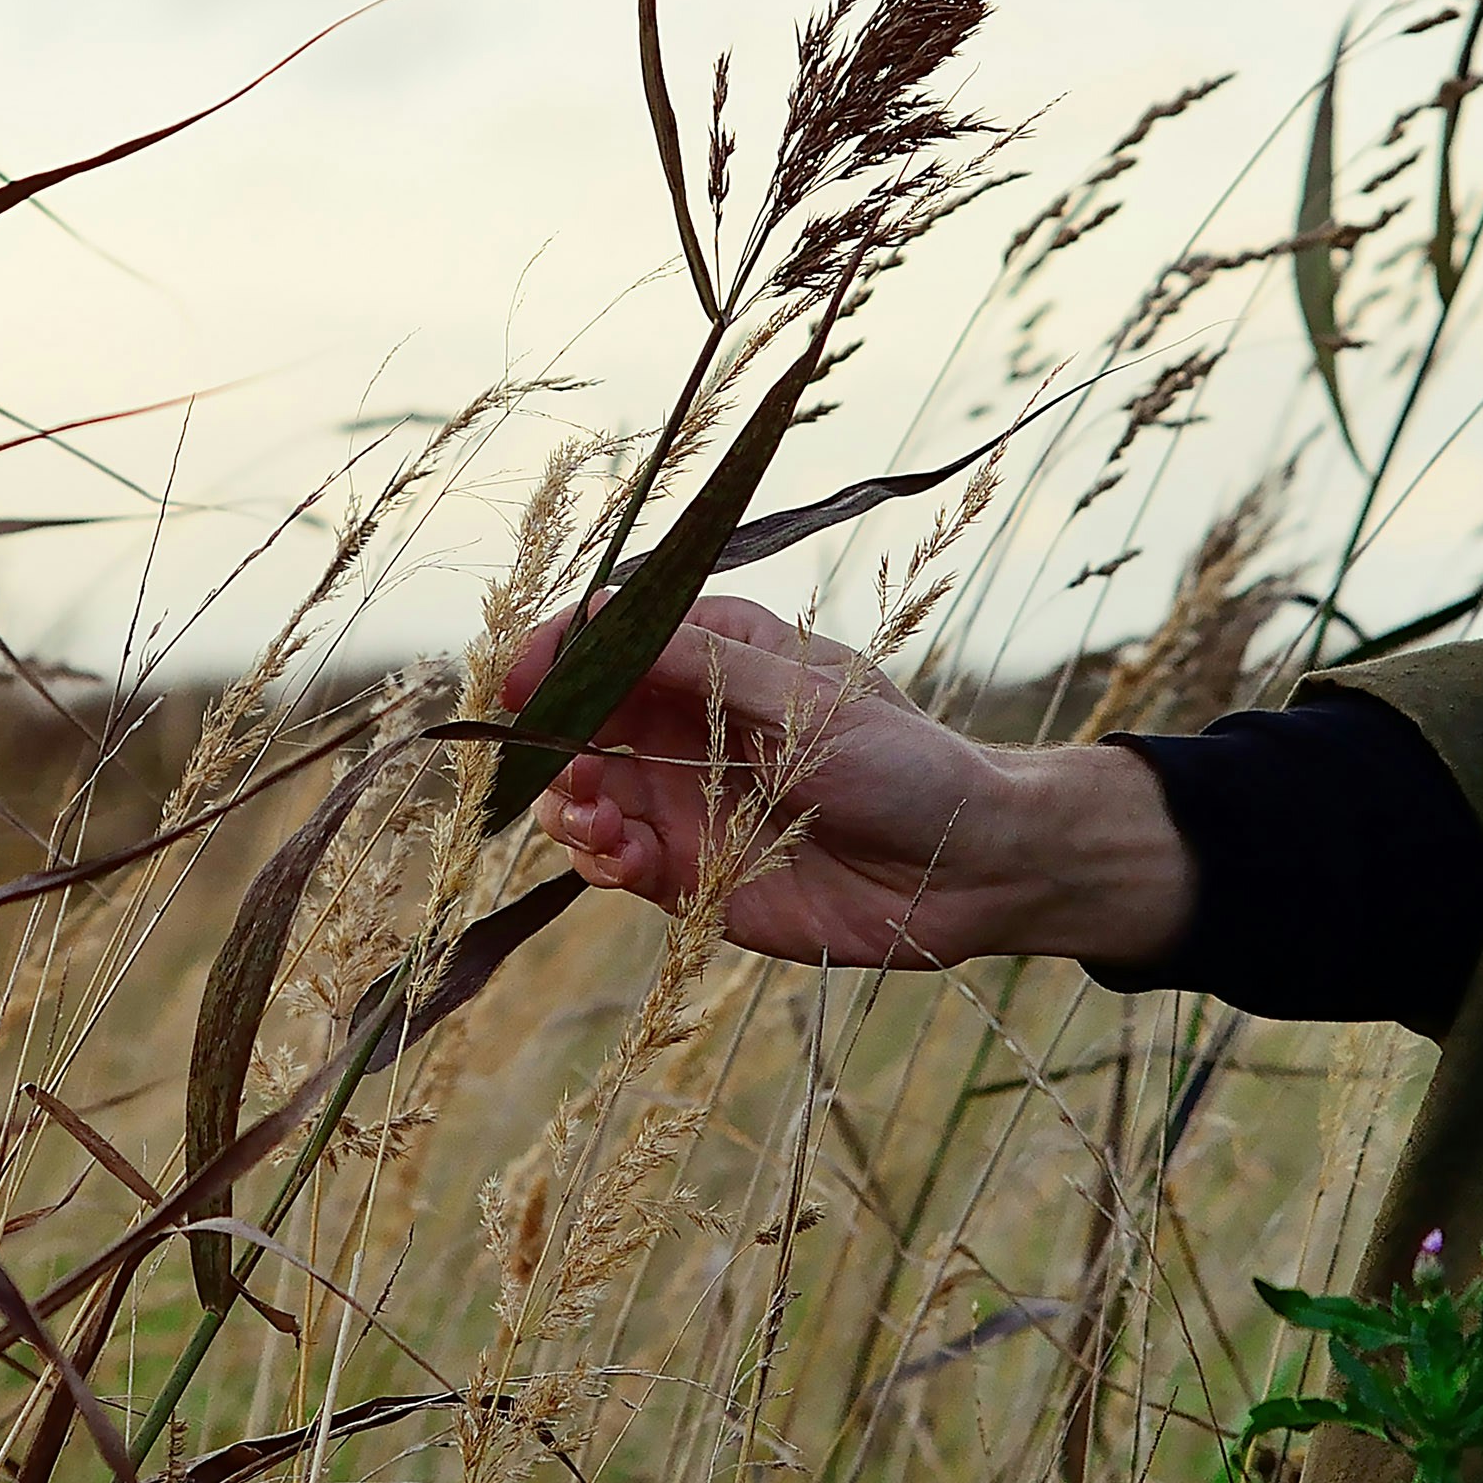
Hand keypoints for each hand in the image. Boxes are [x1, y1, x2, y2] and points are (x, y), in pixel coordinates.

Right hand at [503, 597, 1194, 969]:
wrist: (965, 869)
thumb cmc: (904, 762)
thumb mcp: (805, 698)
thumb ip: (700, 661)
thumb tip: (600, 610)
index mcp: (718, 659)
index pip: (611, 642)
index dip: (554, 656)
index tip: (517, 681)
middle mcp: (688, 727)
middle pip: (579, 723)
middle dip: (552, 744)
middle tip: (573, 769)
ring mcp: (683, 801)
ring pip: (584, 797)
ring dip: (571, 806)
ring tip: (598, 819)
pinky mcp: (689, 873)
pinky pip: (615, 861)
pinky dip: (600, 858)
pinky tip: (621, 857)